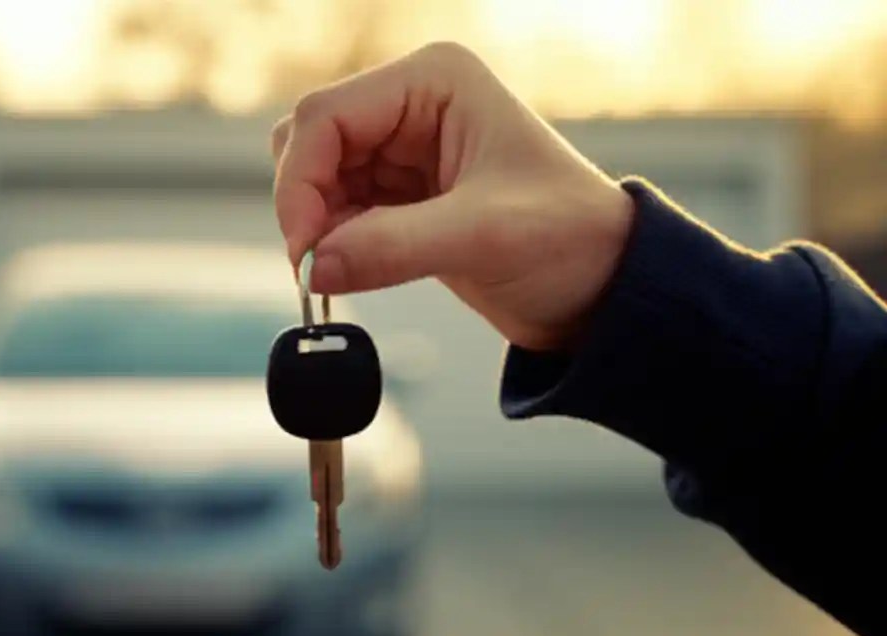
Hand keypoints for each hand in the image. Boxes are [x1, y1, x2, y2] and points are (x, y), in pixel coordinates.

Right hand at [271, 42, 634, 350]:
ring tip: (342, 270)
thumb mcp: (484, 238)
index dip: (301, 182)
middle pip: (309, 143)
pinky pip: (333, 210)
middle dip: (305, 204)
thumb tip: (313, 267)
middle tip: (315, 265)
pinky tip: (354, 268)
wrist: (602, 286)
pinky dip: (330, 242)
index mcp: (434, 81)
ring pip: (314, 178)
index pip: (326, 115)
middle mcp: (410, 104)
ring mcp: (400, 148)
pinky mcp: (397, 194)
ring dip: (316, 226)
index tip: (304, 249)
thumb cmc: (570, 240)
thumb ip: (393, 247)